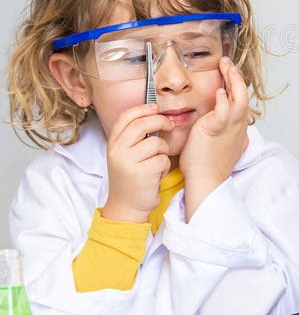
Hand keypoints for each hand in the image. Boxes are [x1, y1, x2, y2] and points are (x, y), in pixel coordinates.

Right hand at [103, 104, 174, 222]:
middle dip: (161, 121)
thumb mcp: (124, 155)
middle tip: (170, 125)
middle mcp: (118, 151)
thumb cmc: (130, 178)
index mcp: (113, 143)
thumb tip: (154, 113)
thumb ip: (133, 137)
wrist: (126, 207)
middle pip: (143, 124)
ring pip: (157, 143)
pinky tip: (157, 174)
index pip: (125, 117)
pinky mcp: (143, 173)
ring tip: (158, 162)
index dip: (143, 108)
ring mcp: (129, 162)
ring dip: (164, 151)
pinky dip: (164, 166)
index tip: (156, 107)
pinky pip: (163, 159)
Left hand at [179, 57, 249, 218]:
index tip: (229, 75)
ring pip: (239, 98)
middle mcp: (238, 125)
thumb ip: (226, 132)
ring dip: (233, 81)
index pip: (240, 101)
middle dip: (236, 77)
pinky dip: (223, 100)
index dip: (236, 86)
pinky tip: (219, 91)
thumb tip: (224, 126)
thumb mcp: (223, 144)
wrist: (206, 180)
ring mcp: (229, 127)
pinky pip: (223, 111)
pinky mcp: (216, 130)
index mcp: (238, 128)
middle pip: (243, 95)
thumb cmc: (209, 165)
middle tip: (228, 63)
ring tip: (226, 67)